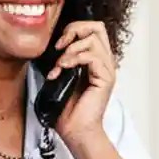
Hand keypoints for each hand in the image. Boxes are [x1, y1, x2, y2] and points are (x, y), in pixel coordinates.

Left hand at [47, 20, 114, 145]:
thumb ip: (62, 58)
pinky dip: (73, 59)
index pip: (93, 28)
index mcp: (96, 59)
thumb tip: (51, 44)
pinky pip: (91, 56)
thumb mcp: (61, 76)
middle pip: (97, 27)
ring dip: (70, 49)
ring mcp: (107, 69)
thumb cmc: (68, 109)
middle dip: (74, 30)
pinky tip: (63, 69)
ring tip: (60, 65)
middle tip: (59, 46)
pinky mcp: (105, 78)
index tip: (57, 43)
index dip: (74, 28)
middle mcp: (105, 61)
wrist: (76, 131)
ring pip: (93, 39)